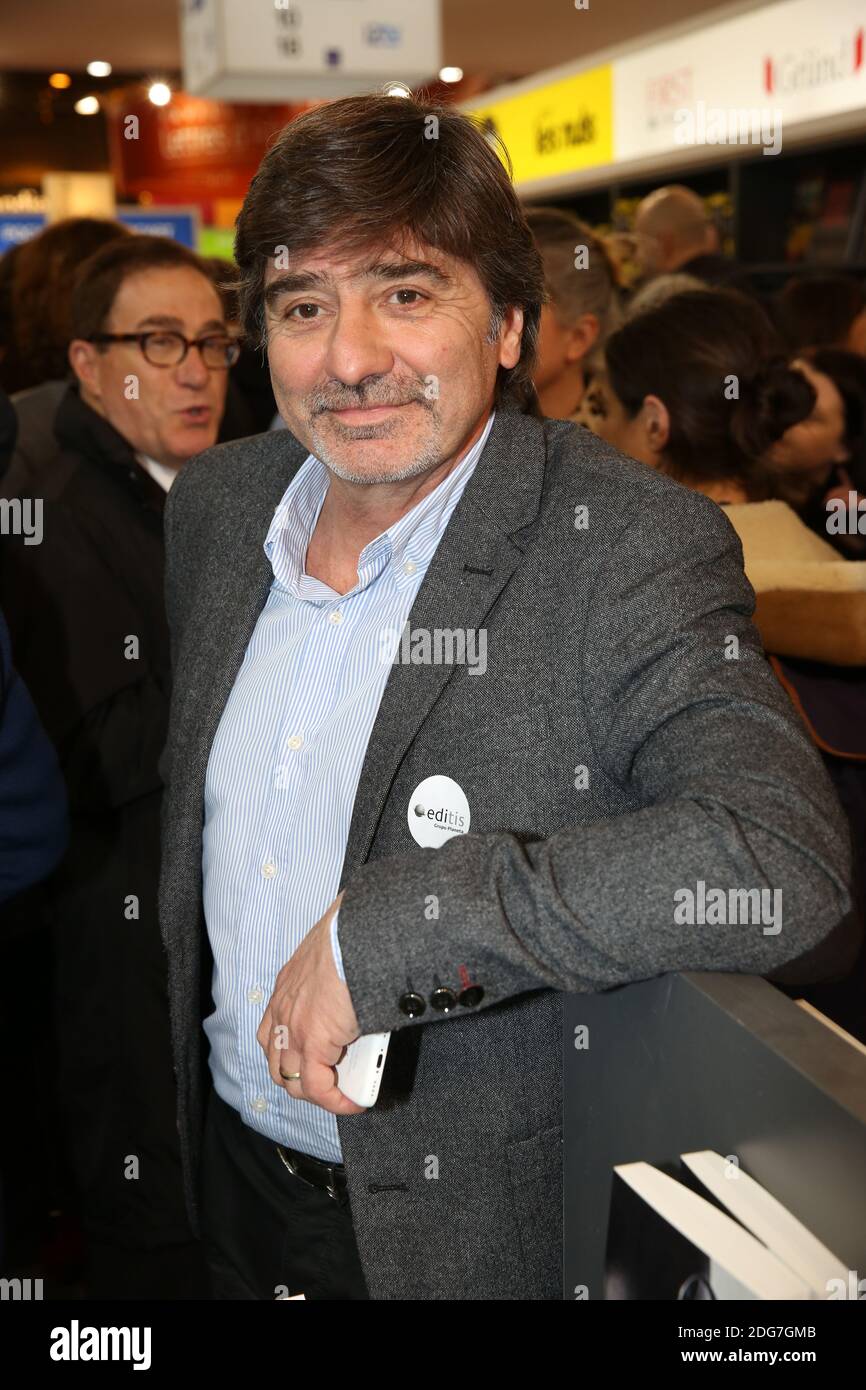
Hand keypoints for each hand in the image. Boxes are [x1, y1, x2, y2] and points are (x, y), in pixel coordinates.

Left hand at [256, 893, 365, 1114]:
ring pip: (293, 1082)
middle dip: (300, 1081)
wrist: (351, 939)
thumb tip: (350, 1002)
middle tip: (328, 1085)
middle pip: (277, 1065)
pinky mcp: (312, 1044)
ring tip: (341, 1096)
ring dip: (316, 1094)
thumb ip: (329, 987)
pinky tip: (353, 1103)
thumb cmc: (347, 941)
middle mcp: (280, 1013)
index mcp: (284, 991)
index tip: (312, 1066)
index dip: (289, 1058)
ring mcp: (293, 1031)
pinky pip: (319, 1087)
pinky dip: (335, 1101)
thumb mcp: (327, 965)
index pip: (272, 1036)